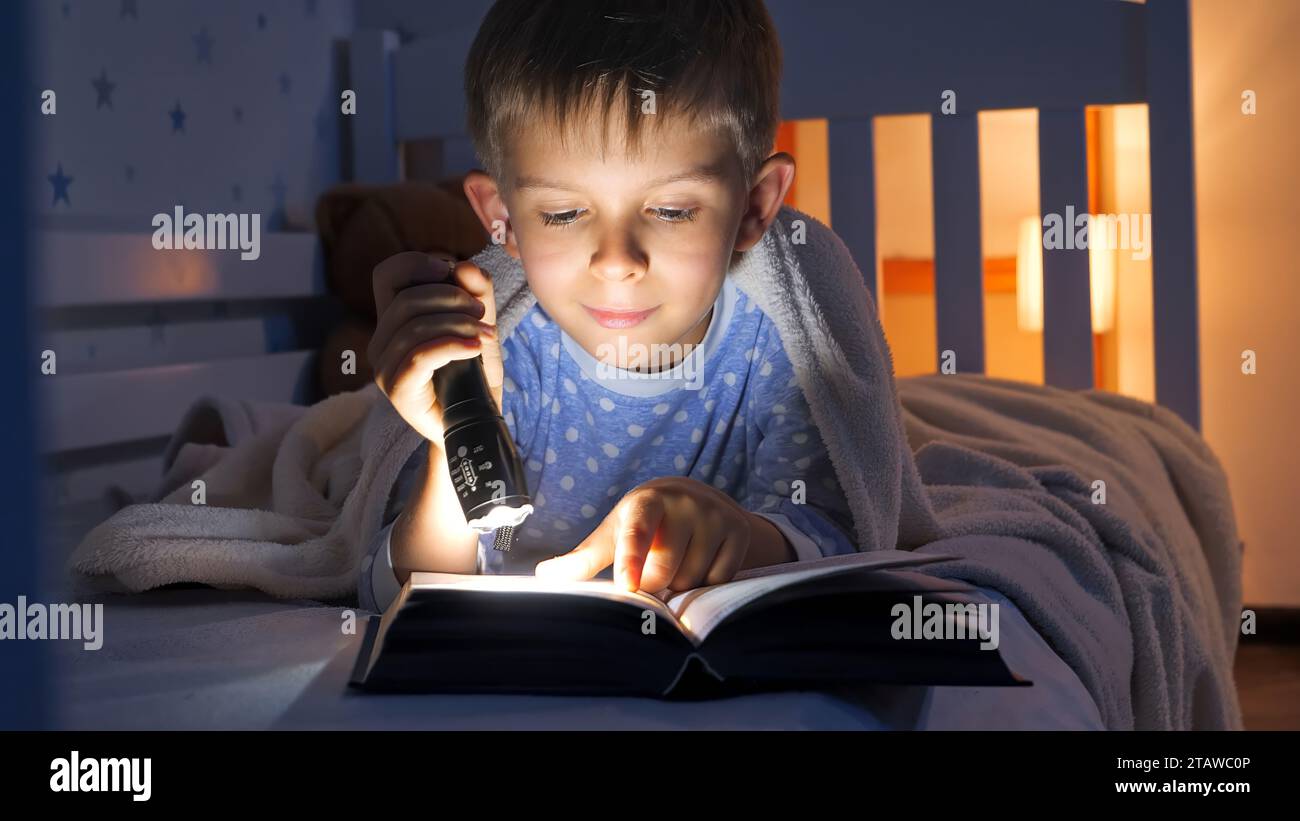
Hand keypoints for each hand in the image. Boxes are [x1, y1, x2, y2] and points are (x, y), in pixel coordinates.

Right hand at [368, 253, 501, 444]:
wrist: (474, 428)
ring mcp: (384, 367)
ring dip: (459, 324)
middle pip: (407, 299)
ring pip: (416, 327)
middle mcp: (381, 341)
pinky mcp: (397, 389)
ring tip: (487, 335)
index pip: (387, 275)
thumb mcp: (480, 327)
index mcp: (394, 321)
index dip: (415, 264)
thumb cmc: (473, 377)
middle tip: (482, 315)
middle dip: (451, 298)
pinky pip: (421, 355)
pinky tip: (476, 348)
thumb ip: (477, 295)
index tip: (450, 271)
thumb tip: (465, 266)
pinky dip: (453, 346)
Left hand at [535, 477, 790, 592]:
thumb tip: (543, 577)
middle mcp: (683, 502)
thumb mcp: (615, 533)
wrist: (697, 499)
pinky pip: (719, 580)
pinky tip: (703, 562)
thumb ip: (584, 558)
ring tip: (679, 561)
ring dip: (682, 584)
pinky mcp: (739, 530)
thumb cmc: (645, 523)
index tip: (628, 584)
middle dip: (654, 582)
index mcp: (645, 502)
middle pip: (663, 572)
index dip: (631, 558)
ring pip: (692, 580)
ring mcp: (714, 514)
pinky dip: (708, 583)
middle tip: (653, 566)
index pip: (637, 531)